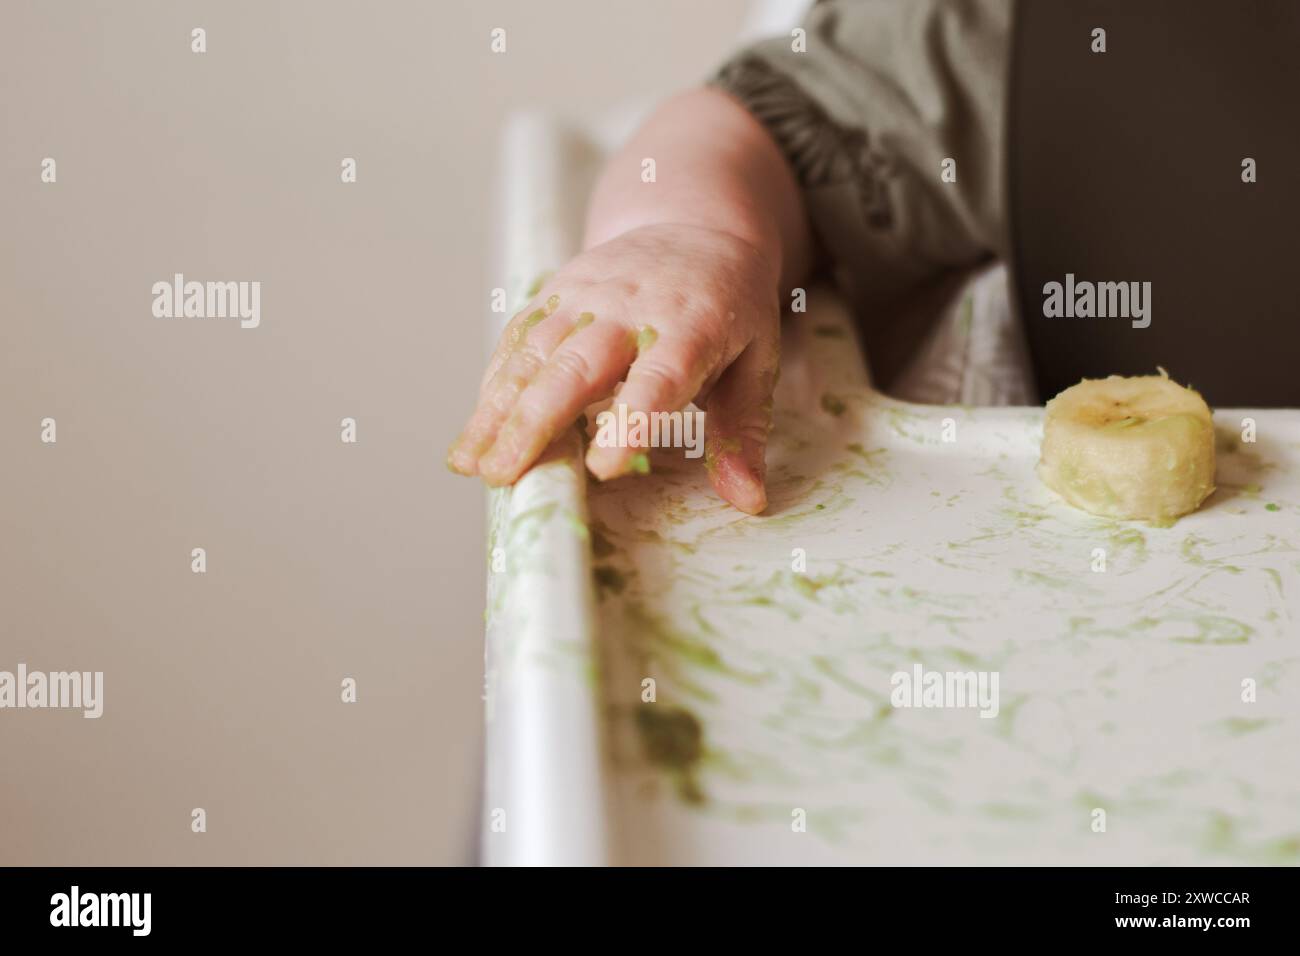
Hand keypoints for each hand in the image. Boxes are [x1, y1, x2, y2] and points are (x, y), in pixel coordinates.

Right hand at [447, 222, 781, 513]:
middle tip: (502, 476)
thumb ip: (742, 432)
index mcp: (690, 328)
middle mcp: (632, 309)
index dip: (629, 421)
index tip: (601, 467)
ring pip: (535, 352)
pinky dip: (494, 382)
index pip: (657, 378)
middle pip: (576, 365)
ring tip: (471, 463)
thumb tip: (749, 500)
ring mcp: (588, 295)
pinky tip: (476, 427)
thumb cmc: (730, 309)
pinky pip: (519, 336)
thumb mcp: (756, 363)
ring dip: (497, 408)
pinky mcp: (558, 290)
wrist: (696, 226)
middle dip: (534, 422)